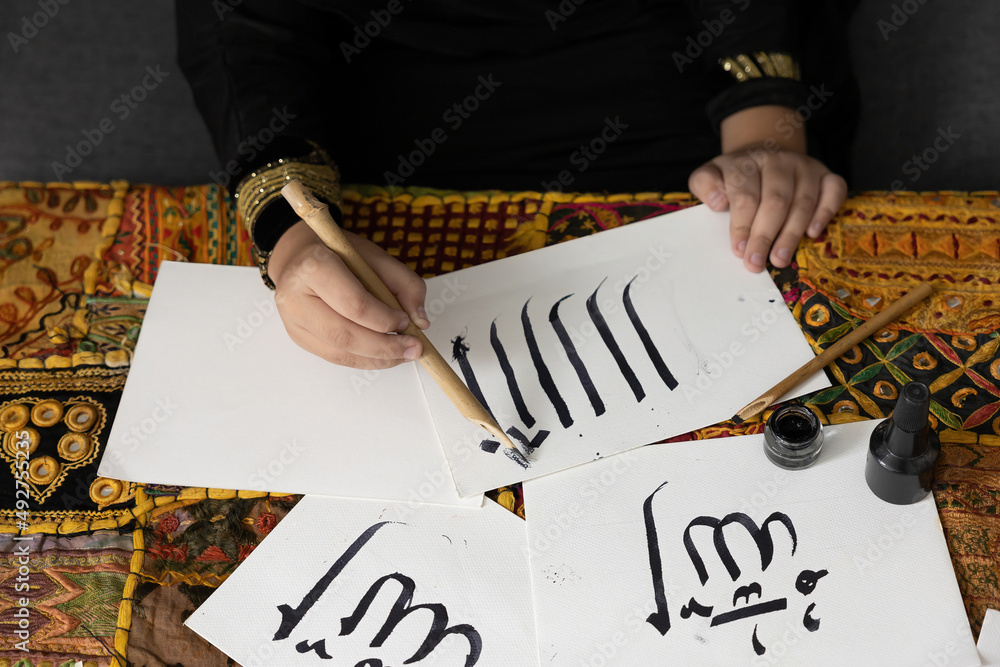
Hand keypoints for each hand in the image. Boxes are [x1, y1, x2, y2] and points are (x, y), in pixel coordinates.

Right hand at [268, 221, 428, 368]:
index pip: (354, 304)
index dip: (384, 319)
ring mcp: (293, 320)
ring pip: (339, 352)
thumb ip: (405, 284)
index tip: (407, 322)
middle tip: (413, 348)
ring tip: (402, 354)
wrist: (300, 255)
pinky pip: (334, 357)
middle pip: (345, 335)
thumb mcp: (376, 257)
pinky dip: (363, 360)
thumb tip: (420, 321)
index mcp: (315, 267)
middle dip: (384, 347)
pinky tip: (382, 356)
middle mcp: (296, 296)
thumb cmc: (338, 253)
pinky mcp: (297, 336)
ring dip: (376, 359)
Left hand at [689, 147, 846, 271]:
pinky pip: (834, 190)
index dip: (742, 225)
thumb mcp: (710, 175)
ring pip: (803, 200)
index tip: (738, 250)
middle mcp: (778, 160)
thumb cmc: (735, 177)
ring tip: (779, 259)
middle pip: (775, 201)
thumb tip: (718, 202)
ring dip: (791, 233)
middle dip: (764, 235)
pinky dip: (826, 212)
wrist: (762, 157)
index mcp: (747, 161)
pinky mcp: (826, 174)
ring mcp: (805, 166)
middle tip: (756, 263)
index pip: (746, 195)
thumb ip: (705, 184)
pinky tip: (813, 233)